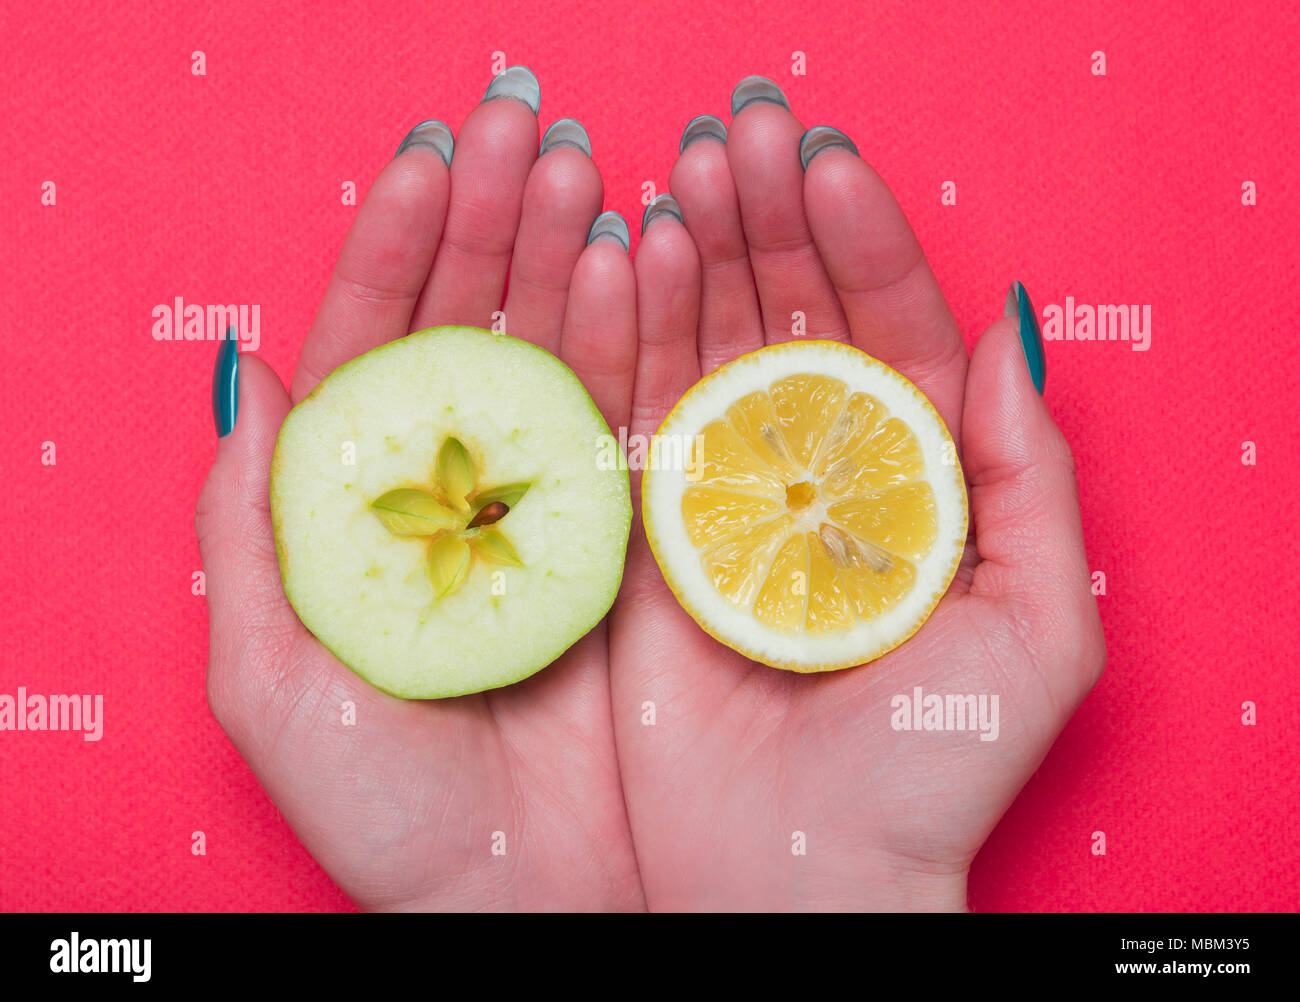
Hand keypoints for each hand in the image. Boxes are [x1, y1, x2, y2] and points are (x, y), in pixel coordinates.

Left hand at [196, 70, 643, 910]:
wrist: (523, 904)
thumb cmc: (385, 810)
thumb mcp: (272, 679)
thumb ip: (245, 526)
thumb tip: (244, 372)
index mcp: (369, 509)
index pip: (376, 347)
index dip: (397, 249)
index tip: (430, 160)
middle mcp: (467, 492)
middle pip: (475, 328)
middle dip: (496, 223)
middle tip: (529, 130)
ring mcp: (557, 509)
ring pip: (561, 354)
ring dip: (572, 256)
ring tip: (591, 174)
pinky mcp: (637, 542)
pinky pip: (638, 419)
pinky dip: (645, 338)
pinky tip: (649, 264)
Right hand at [610, 79, 1105, 910]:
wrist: (799, 880)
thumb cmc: (928, 771)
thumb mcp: (1036, 628)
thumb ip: (1036, 477)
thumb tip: (1017, 330)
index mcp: (913, 479)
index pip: (891, 328)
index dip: (861, 239)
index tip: (824, 160)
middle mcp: (812, 472)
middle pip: (790, 317)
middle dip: (766, 216)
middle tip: (737, 129)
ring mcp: (720, 495)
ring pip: (706, 346)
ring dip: (693, 251)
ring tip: (679, 167)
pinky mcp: (640, 532)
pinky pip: (631, 414)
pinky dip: (624, 333)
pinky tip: (623, 257)